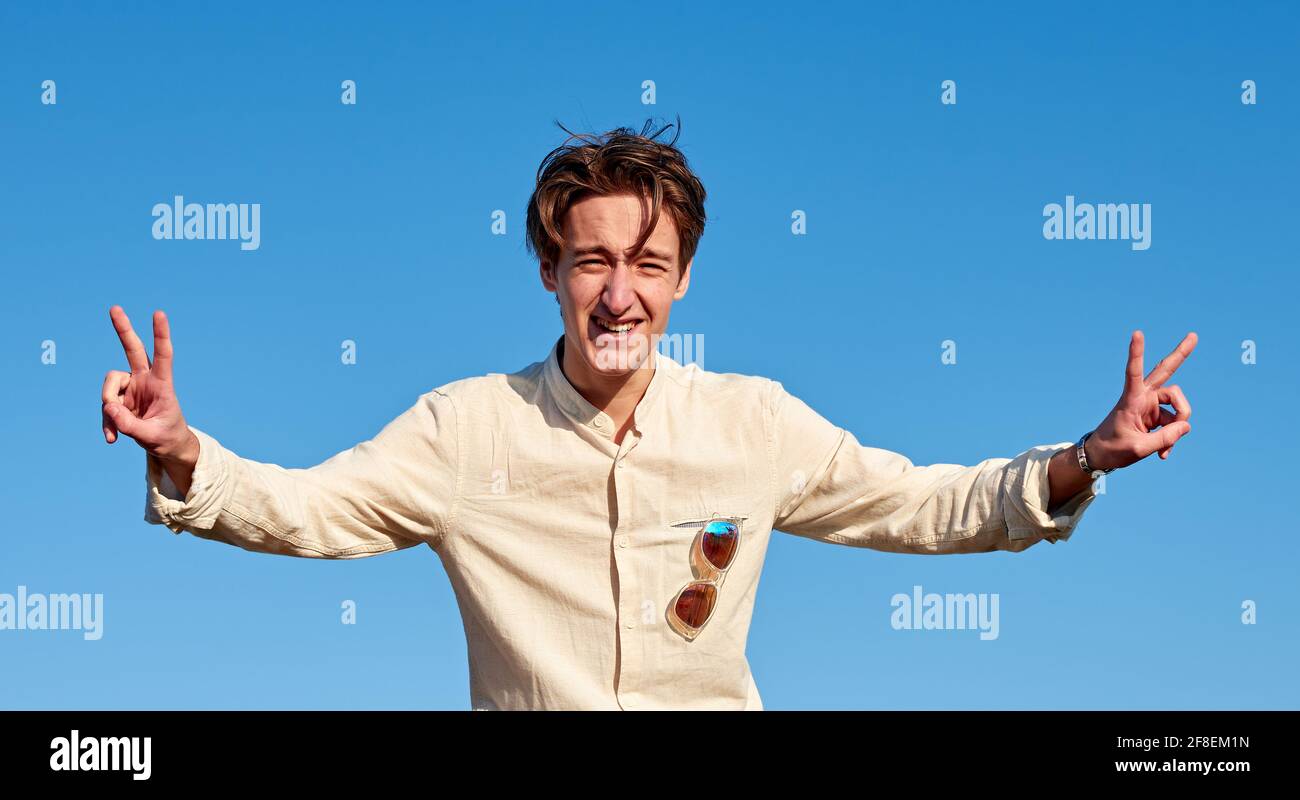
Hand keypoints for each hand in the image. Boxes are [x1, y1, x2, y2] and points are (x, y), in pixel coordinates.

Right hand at [102, 306, 196, 464]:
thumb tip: (109, 408)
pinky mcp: (119, 399)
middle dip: (123, 329)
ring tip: (117, 428)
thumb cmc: (166, 436)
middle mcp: (145, 380)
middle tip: (114, 308)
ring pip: (109, 386)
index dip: (160, 334)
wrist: (165, 445)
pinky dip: (107, 422)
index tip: (158, 313)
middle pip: (133, 350)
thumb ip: (130, 425)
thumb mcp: (153, 436)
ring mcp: (130, 388)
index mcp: (162, 384)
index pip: (163, 355)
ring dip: (108, 405)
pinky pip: (106, 406)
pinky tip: (112, 438)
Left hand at [1085, 330, 1196, 470]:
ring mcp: (1151, 405)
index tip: (1137, 333)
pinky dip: (1171, 439)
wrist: (1102, 456)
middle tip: (1194, 335)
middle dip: (1180, 354)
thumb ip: (1165, 438)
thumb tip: (1187, 426)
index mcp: (1131, 399)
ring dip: (1177, 428)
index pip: (1133, 372)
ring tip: (1164, 448)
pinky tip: (1163, 453)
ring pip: (1178, 408)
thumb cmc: (1112, 449)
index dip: (1136, 353)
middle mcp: (1143, 397)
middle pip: (1165, 372)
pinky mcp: (1157, 416)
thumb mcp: (1139, 448)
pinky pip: (1175, 425)